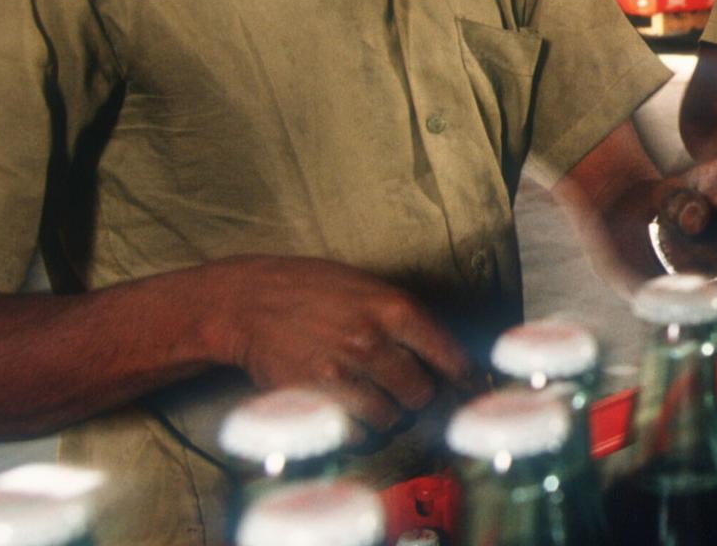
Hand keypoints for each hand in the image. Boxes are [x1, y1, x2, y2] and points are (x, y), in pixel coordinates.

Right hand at [201, 257, 468, 440]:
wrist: (247, 300)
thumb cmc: (309, 289)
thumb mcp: (366, 287)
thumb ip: (402, 318)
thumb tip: (442, 350)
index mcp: (393, 307)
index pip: (447, 353)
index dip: (462, 375)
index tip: (468, 386)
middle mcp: (373, 340)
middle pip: (421, 392)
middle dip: (418, 395)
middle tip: (406, 390)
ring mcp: (343, 371)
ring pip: (391, 417)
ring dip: (387, 414)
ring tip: (373, 399)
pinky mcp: (315, 396)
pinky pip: (354, 430)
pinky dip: (357, 428)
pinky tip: (349, 410)